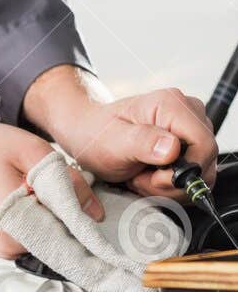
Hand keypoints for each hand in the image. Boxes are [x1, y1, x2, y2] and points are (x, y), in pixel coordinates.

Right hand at [0, 111, 103, 258]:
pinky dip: (48, 223)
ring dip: (64, 223)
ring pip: (52, 242)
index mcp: (18, 224)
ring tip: (59, 195)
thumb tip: (94, 210)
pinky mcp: (2, 244)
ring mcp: (4, 248)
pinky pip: (37, 238)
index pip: (72, 246)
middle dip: (83, 227)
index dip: (101, 250)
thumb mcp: (30, 151)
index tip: (124, 263)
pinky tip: (44, 201)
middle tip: (95, 209)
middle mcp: (10, 245)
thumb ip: (66, 180)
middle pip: (65, 244)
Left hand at [22, 67, 216, 196]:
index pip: (204, 145)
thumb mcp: (113, 141)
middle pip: (204, 163)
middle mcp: (187, 113)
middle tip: (140, 178)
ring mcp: (190, 130)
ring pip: (200, 174)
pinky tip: (148, 177)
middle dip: (172, 182)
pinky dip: (170, 186)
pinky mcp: (188, 147)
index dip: (185, 170)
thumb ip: (142, 143)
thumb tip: (172, 148)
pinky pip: (192, 177)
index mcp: (172, 105)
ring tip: (141, 176)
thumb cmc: (96, 134)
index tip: (155, 178)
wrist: (87, 135)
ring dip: (169, 187)